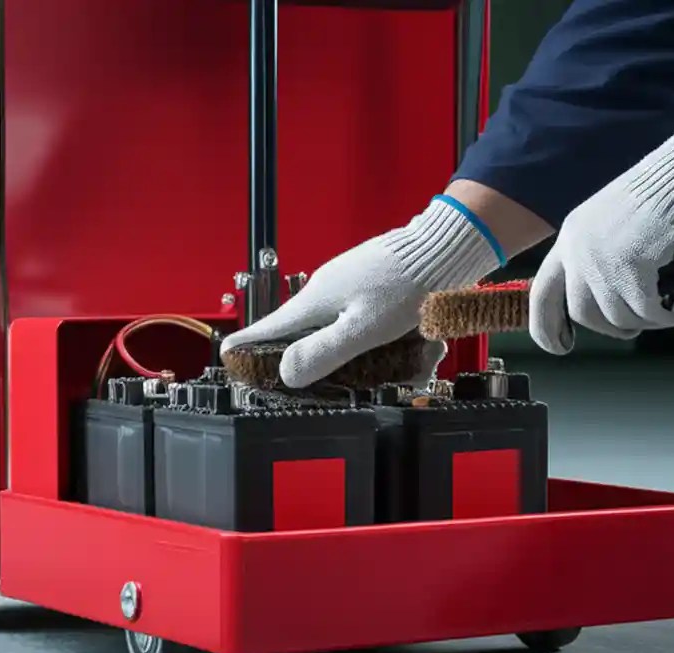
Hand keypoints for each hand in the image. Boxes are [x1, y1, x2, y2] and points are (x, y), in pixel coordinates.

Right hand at [220, 196, 501, 387]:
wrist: (445, 249)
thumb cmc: (407, 286)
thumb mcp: (363, 328)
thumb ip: (324, 351)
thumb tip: (285, 373)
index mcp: (316, 301)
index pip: (269, 328)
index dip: (249, 346)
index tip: (229, 355)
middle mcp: (328, 291)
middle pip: (304, 333)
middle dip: (317, 360)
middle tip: (324, 382)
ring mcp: (350, 286)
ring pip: (343, 329)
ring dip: (365, 353)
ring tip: (401, 364)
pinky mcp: (373, 286)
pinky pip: (369, 321)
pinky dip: (387, 339)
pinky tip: (415, 347)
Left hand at [529, 120, 673, 353]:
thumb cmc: (668, 193)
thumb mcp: (617, 225)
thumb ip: (605, 259)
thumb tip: (612, 304)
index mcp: (571, 237)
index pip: (542, 292)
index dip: (546, 326)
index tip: (559, 346)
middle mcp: (579, 250)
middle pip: (583, 314)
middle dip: (614, 327)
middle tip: (641, 323)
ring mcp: (602, 260)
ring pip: (618, 318)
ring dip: (651, 320)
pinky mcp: (632, 269)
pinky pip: (649, 313)